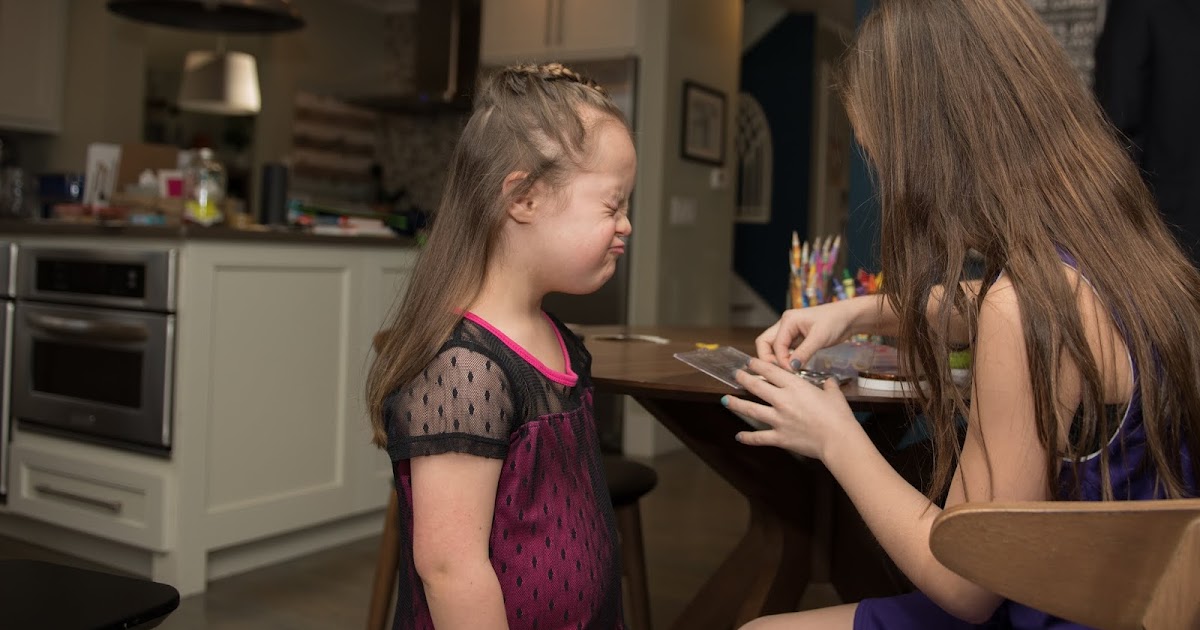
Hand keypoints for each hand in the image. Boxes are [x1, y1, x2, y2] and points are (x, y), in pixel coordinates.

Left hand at [725, 357, 860, 460]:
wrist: (838, 440)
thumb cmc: (838, 416)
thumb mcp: (834, 394)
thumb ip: (828, 385)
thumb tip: (829, 381)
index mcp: (795, 386)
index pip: (771, 371)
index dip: (757, 365)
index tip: (749, 362)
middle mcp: (782, 400)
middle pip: (756, 386)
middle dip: (743, 379)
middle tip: (736, 375)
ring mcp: (778, 419)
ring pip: (751, 409)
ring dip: (737, 404)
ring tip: (726, 400)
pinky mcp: (779, 437)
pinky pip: (759, 437)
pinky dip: (748, 437)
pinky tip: (739, 436)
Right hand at [755, 300, 862, 369]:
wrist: (849, 317)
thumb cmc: (835, 321)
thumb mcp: (819, 338)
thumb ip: (804, 353)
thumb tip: (790, 367)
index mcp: (788, 320)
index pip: (775, 344)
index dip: (780, 360)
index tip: (791, 372)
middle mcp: (785, 325)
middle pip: (765, 343)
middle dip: (768, 359)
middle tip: (780, 372)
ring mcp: (790, 331)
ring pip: (773, 347)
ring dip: (777, 360)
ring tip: (787, 371)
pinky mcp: (797, 338)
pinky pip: (784, 350)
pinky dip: (786, 359)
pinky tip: (794, 367)